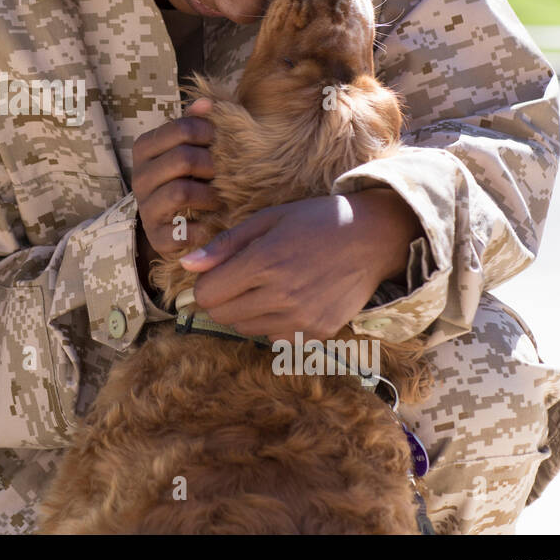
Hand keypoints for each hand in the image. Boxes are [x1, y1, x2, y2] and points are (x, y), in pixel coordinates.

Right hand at [133, 98, 222, 295]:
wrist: (172, 222)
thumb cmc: (187, 175)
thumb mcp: (188, 145)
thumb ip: (196, 122)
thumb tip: (206, 102)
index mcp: (145, 148)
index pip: (180, 128)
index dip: (208, 132)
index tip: (219, 141)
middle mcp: (139, 176)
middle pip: (183, 159)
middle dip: (211, 165)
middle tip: (222, 173)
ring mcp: (146, 207)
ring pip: (181, 192)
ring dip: (210, 194)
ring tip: (220, 197)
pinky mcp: (156, 236)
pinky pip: (181, 231)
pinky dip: (202, 228)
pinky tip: (211, 223)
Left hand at [176, 187, 423, 340]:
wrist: (372, 239)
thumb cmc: (315, 221)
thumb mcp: (267, 220)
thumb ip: (225, 245)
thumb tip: (187, 265)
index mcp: (264, 262)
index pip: (207, 293)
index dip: (206, 283)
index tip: (219, 272)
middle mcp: (281, 295)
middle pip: (221, 315)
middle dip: (222, 298)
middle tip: (241, 279)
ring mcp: (300, 318)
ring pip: (244, 329)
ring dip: (246, 311)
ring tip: (268, 286)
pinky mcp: (317, 333)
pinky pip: (274, 339)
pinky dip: (273, 324)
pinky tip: (290, 300)